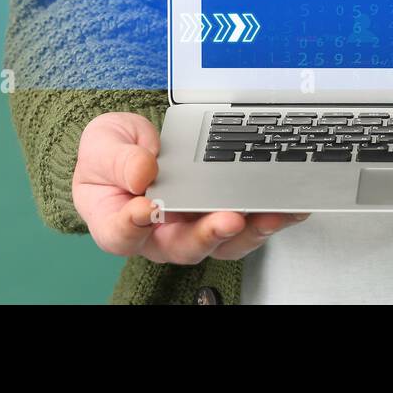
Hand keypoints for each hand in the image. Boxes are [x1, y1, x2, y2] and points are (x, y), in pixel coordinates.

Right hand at [72, 112, 306, 263]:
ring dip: (249, 232)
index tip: (145, 209)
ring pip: (221, 244)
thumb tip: (142, 172)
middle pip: (183, 247)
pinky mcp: (219, 218)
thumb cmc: (112, 155)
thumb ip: (119, 159)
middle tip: (228, 219)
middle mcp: (158, 235)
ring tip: (270, 216)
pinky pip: (246, 227)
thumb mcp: (104, 145)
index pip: (122, 235)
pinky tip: (287, 208)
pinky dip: (268, 218)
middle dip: (209, 235)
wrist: (132, 148)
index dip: (133, 226)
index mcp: (117, 221)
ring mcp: (192, 229)